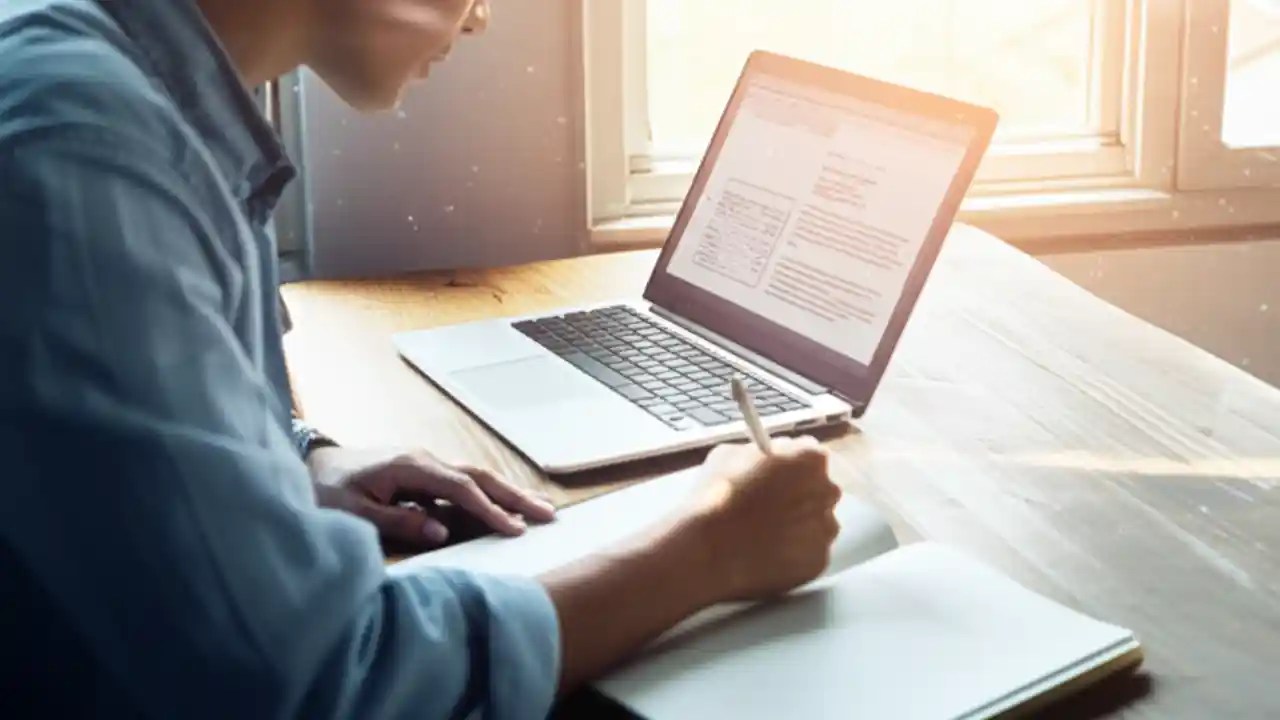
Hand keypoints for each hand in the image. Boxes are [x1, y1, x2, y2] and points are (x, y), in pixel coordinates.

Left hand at [307, 446, 555, 551]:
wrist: (308, 466)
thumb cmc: (325, 491)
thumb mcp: (352, 512)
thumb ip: (396, 521)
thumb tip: (441, 530)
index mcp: (411, 467)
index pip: (461, 489)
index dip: (490, 510)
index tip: (515, 530)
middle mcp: (424, 460)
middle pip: (479, 477)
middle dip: (515, 496)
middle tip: (548, 515)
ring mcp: (425, 464)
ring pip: (475, 478)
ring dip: (507, 494)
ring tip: (538, 510)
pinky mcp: (423, 474)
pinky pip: (463, 484)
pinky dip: (488, 495)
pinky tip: (504, 509)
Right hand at [684, 436, 840, 602]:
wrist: (709, 550)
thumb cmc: (716, 497)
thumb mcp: (729, 455)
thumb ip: (759, 453)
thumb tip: (763, 458)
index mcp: (810, 459)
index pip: (811, 455)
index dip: (791, 465)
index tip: (777, 474)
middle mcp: (827, 492)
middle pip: (819, 490)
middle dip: (799, 495)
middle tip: (768, 505)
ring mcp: (826, 530)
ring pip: (817, 524)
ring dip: (798, 526)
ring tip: (762, 534)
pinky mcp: (818, 563)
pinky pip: (808, 554)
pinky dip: (793, 554)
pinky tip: (765, 554)